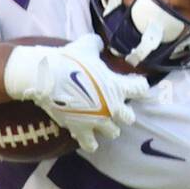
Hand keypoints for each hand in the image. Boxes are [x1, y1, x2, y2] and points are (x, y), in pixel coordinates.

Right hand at [3, 33, 148, 151]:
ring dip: (109, 127)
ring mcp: (97, 121)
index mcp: (118, 87)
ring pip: (113, 132)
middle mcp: (112, 107)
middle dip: (123, 111)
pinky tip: (87, 137)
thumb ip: (97, 45)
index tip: (133, 83)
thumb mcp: (86, 46)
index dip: (138, 85)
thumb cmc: (69, 61)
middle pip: (129, 117)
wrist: (48, 78)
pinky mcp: (81, 130)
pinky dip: (90, 142)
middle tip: (113, 104)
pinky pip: (90, 144)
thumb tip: (99, 44)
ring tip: (100, 121)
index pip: (141, 89)